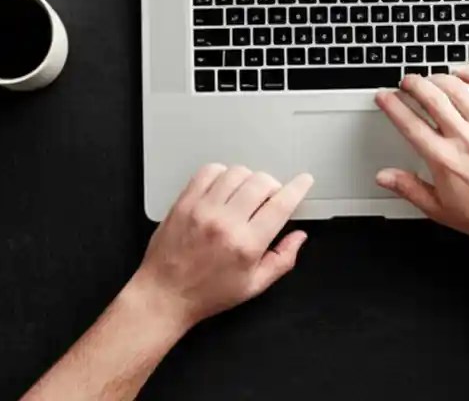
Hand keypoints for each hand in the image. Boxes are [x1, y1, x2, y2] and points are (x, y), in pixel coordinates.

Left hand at [126, 165, 313, 330]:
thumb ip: (282, 260)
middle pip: (261, 182)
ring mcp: (202, 209)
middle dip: (273, 186)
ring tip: (246, 194)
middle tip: (270, 197)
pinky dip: (222, 174)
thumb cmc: (207, 294)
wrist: (165, 294)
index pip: (280, 204)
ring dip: (248, 179)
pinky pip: (208, 172)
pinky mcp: (184, 202)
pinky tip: (223, 188)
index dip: (297, 188)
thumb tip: (299, 237)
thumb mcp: (254, 286)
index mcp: (246, 244)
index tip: (303, 181)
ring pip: (236, 172)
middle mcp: (225, 222)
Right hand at [374, 68, 468, 256]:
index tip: (384, 96)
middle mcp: (465, 140)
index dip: (392, 105)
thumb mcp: (439, 209)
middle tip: (406, 82)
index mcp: (444, 160)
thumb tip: (384, 176)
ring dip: (438, 78)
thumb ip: (409, 189)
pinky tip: (464, 73)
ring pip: (458, 89)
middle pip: (432, 98)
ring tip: (429, 78)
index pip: (410, 124)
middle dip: (413, 84)